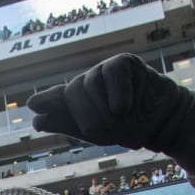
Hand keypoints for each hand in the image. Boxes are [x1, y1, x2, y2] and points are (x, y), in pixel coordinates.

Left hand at [27, 53, 191, 151]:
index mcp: (76, 102)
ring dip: (104, 108)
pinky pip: (113, 72)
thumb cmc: (128, 126)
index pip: (55, 98)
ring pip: (90, 83)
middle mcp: (86, 83)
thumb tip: (37, 121)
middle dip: (83, 115)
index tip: (32, 105)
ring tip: (119, 116)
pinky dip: (118, 92)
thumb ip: (66, 124)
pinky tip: (123, 106)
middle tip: (98, 129)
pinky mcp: (124, 62)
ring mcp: (103, 71)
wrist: (162, 122)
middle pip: (71, 92)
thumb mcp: (97, 132)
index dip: (45, 100)